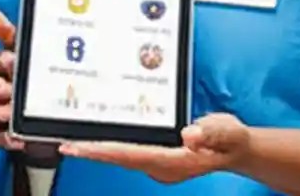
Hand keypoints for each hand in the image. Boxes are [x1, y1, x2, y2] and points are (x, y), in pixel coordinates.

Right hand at [0, 5, 23, 150]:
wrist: (54, 115)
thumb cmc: (37, 78)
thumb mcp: (31, 52)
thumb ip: (9, 33)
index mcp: (4, 69)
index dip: (1, 61)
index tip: (11, 59)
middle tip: (4, 88)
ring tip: (10, 112)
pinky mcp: (4, 136)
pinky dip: (8, 138)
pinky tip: (18, 138)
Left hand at [58, 114, 251, 183]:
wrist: (235, 150)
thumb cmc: (230, 140)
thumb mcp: (226, 131)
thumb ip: (211, 132)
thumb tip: (190, 135)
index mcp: (174, 161)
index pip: (132, 155)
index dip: (104, 150)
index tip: (81, 146)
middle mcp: (162, 167)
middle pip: (119, 159)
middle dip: (91, 152)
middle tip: (64, 146)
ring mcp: (158, 165)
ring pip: (121, 158)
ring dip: (97, 151)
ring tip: (72, 143)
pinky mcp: (156, 159)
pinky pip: (127, 154)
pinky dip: (110, 148)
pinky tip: (98, 141)